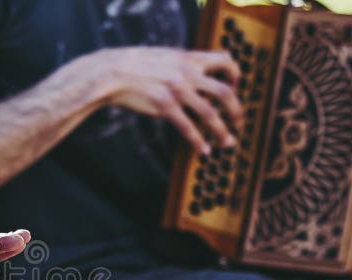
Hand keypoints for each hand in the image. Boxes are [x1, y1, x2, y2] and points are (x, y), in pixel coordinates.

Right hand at [95, 47, 243, 154]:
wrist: (113, 72)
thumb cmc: (134, 65)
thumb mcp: (164, 56)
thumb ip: (182, 64)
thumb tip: (193, 74)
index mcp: (189, 58)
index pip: (225, 61)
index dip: (235, 75)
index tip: (235, 87)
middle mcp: (188, 73)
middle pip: (225, 92)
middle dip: (237, 110)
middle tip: (238, 122)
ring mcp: (178, 90)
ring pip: (210, 113)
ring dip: (222, 130)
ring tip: (227, 142)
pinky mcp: (165, 106)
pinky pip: (188, 127)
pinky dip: (198, 141)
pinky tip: (203, 150)